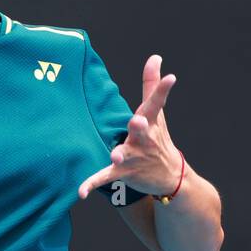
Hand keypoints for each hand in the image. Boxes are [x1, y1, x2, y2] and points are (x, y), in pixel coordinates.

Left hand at [78, 54, 182, 199]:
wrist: (171, 176)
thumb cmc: (159, 138)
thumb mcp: (156, 112)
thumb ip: (151, 85)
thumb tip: (155, 57)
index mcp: (150, 122)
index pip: (157, 103)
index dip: (163, 89)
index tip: (171, 77)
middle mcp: (144, 139)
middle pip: (142, 130)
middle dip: (140, 126)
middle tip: (138, 120)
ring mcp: (134, 156)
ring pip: (125, 154)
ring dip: (121, 155)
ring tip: (116, 155)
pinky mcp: (123, 172)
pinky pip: (105, 177)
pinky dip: (91, 184)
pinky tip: (79, 193)